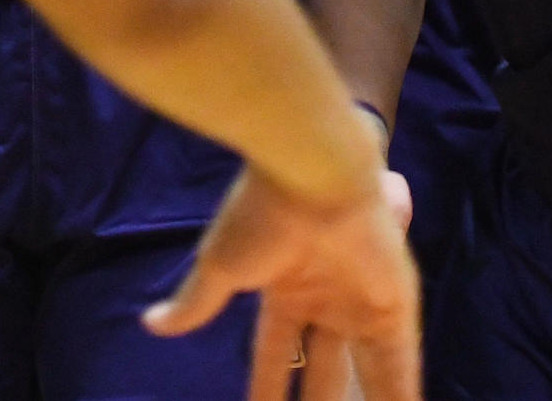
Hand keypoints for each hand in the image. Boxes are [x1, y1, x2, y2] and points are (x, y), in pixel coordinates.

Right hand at [144, 155, 421, 400]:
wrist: (309, 173)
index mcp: (284, 291)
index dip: (267, 387)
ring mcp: (360, 306)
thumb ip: (195, 303)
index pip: (273, 353)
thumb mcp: (219, 266)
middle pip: (321, 369)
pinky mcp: (394, 311)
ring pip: (359, 374)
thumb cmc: (260, 217)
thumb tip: (151, 324)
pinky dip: (400, 397)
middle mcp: (325, 301)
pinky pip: (398, 368)